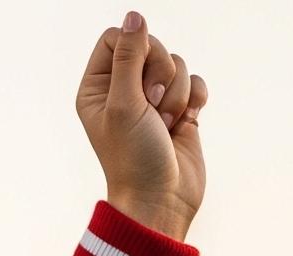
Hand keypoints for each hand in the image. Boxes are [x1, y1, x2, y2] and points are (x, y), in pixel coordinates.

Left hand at [76, 11, 207, 238]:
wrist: (160, 200)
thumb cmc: (134, 158)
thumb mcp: (125, 103)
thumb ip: (129, 56)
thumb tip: (134, 16)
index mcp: (96, 88)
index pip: (116, 37)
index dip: (136, 50)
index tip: (138, 84)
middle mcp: (122, 91)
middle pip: (151, 45)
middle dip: (159, 76)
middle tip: (151, 111)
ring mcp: (152, 100)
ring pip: (176, 64)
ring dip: (175, 96)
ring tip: (164, 127)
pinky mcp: (179, 109)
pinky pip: (195, 81)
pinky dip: (195, 100)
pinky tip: (185, 124)